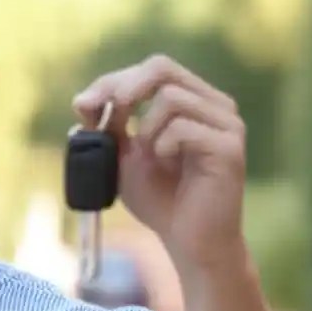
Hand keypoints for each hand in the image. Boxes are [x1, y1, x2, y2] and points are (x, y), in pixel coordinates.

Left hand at [72, 54, 247, 274]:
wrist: (191, 242)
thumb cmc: (162, 200)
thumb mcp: (124, 159)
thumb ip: (108, 130)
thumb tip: (82, 102)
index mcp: (193, 101)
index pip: (153, 69)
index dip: (113, 80)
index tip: (82, 105)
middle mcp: (215, 105)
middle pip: (162, 68)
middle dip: (123, 87)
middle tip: (103, 111)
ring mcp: (227, 123)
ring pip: (171, 97)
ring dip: (146, 128)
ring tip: (150, 156)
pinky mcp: (230, 146)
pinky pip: (182, 127)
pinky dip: (162, 144)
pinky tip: (166, 162)